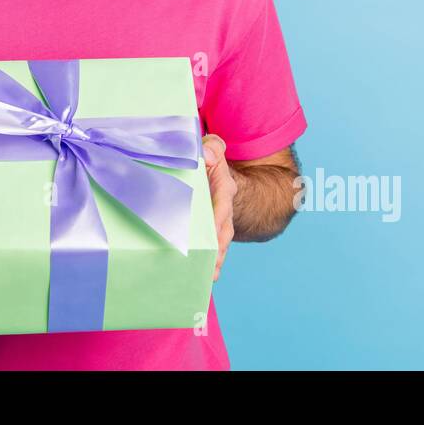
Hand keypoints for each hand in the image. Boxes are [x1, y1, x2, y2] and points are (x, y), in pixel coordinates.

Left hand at [202, 134, 237, 281]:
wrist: (215, 171)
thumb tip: (207, 156)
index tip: (213, 232)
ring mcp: (216, 222)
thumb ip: (212, 147)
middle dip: (218, 248)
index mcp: (223, 188)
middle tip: (211, 265)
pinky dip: (206, 261)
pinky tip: (200, 277)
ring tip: (207, 276)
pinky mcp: (208, 230)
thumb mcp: (212, 148)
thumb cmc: (209, 159)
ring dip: (213, 259)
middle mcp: (223, 209)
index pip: (222, 204)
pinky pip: (209, 247)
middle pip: (223, 231)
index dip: (218, 218)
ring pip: (218, 243)